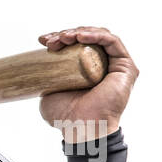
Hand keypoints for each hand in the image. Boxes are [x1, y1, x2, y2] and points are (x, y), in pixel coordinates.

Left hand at [37, 26, 138, 141]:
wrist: (80, 128)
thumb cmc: (65, 117)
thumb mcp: (49, 91)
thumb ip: (48, 77)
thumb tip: (36, 65)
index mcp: (86, 70)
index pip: (75, 46)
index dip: (59, 38)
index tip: (42, 41)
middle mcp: (102, 65)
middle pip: (87, 39)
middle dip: (67, 34)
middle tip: (51, 41)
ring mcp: (115, 66)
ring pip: (99, 37)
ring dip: (79, 32)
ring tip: (63, 38)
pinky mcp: (125, 67)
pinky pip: (112, 42)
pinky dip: (96, 35)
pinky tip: (80, 37)